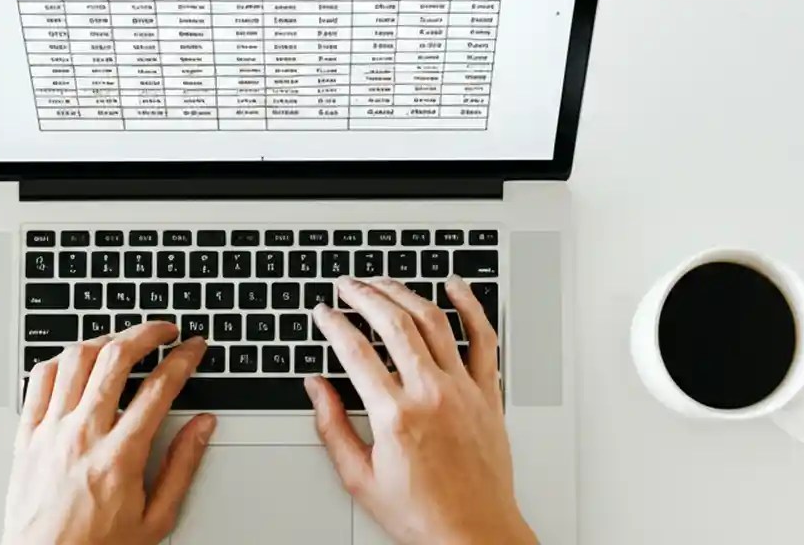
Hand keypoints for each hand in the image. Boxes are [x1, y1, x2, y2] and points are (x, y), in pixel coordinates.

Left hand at [2, 324, 215, 544]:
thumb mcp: (155, 518)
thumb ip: (181, 466)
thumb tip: (202, 427)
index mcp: (119, 456)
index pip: (159, 388)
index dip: (184, 359)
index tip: (194, 348)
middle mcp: (82, 435)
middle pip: (116, 358)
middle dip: (147, 333)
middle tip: (163, 330)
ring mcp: (50, 432)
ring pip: (75, 359)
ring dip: (105, 339)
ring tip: (123, 339)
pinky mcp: (26, 436)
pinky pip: (39, 380)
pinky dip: (60, 360)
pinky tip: (76, 359)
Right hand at [307, 276, 537, 544]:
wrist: (474, 534)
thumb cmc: (422, 515)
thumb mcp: (359, 478)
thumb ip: (332, 426)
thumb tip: (316, 388)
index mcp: (394, 416)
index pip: (355, 351)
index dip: (334, 324)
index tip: (324, 313)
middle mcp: (430, 394)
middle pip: (393, 323)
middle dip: (364, 295)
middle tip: (348, 286)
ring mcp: (463, 390)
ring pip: (433, 321)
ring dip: (404, 293)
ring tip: (384, 283)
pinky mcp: (488, 393)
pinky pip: (483, 338)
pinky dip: (470, 307)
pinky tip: (455, 287)